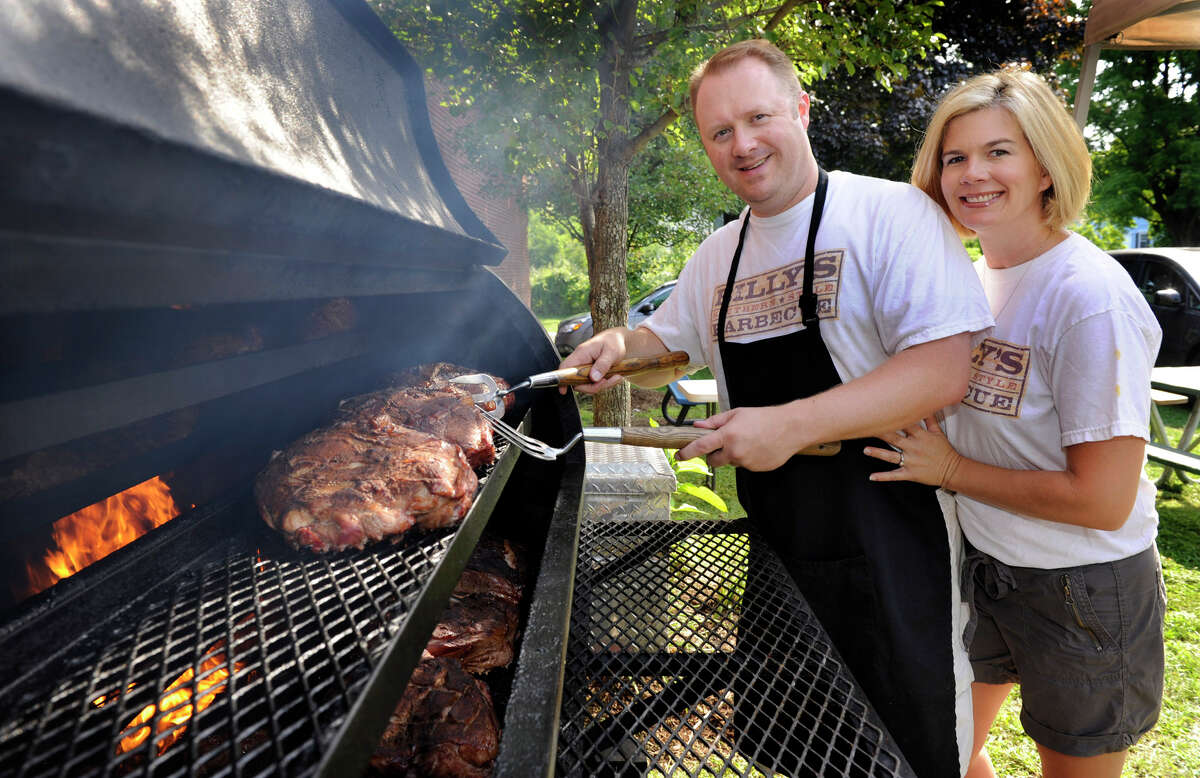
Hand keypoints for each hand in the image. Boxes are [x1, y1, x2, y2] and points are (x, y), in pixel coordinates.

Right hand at [558, 329, 631, 394]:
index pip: (565, 367)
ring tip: (616, 376)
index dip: (563, 379)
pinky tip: (616, 376)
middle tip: (607, 381)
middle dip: (593, 386)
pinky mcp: (594, 373)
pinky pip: (596, 384)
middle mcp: (582, 362)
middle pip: (578, 382)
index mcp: (581, 354)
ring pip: (589, 385)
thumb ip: (602, 365)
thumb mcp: (611, 352)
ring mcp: (587, 369)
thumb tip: (594, 379)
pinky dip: (607, 384)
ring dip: (603, 385)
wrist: (620, 339)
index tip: (564, 391)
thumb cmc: (614, 341)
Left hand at [677, 405, 804, 470]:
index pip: (700, 447)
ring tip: (749, 441)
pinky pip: (745, 466)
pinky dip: (747, 458)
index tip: (678, 456)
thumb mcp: (736, 414)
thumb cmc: (763, 417)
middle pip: (713, 461)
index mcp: (727, 435)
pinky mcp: (756, 469)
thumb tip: (697, 426)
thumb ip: (715, 422)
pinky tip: (758, 447)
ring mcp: (746, 463)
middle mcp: (735, 452)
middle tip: (725, 443)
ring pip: (731, 462)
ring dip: (733, 455)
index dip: (686, 453)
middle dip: (714, 455)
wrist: (791, 427)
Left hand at [863, 416, 962, 487]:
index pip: (904, 424)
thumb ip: (930, 420)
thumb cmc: (944, 451)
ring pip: (891, 456)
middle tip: (867, 427)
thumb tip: (926, 406)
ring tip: (865, 450)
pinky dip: (883, 476)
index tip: (882, 410)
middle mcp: (913, 447)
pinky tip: (872, 477)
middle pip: (894, 438)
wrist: (952, 470)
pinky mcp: (910, 473)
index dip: (893, 417)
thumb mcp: (938, 433)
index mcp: (920, 436)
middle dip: (881, 433)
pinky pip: (894, 475)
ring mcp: (911, 461)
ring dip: (878, 453)